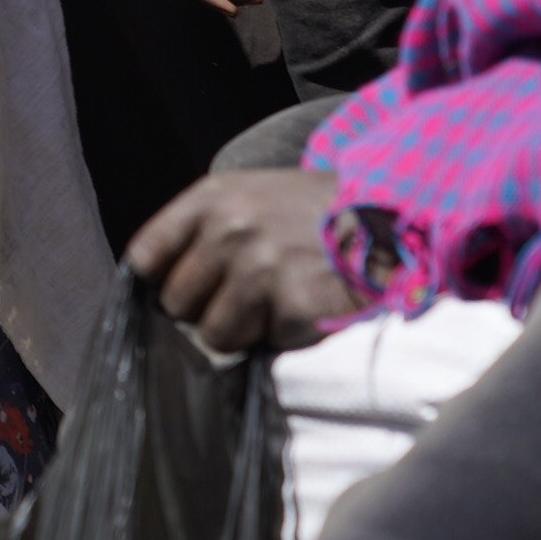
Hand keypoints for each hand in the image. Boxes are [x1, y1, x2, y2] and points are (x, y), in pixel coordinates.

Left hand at [126, 168, 352, 353]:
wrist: (394, 217)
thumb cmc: (314, 211)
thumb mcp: (251, 195)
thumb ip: (203, 230)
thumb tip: (162, 285)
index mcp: (211, 198)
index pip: (146, 256)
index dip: (162, 280)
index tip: (185, 287)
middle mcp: (229, 230)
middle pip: (176, 302)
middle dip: (205, 309)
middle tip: (244, 298)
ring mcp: (260, 268)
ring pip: (214, 334)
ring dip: (244, 330)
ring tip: (277, 303)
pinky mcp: (295, 305)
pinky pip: (266, 344)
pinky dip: (286, 335)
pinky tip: (308, 307)